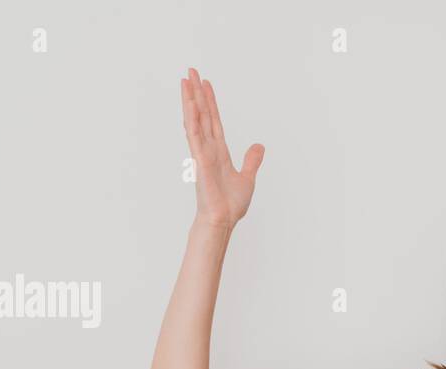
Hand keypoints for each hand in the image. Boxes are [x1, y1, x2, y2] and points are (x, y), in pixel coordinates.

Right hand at [180, 67, 263, 228]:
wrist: (223, 220)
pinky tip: (189, 103)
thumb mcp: (248, 177)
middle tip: (191, 71)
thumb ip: (251, 160)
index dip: (211, 102)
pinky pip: (194, 135)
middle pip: (202, 114)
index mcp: (219, 151)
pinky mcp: (199, 159)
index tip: (206, 84)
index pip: (214, 120)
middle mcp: (209, 148)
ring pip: (195, 120)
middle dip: (197, 93)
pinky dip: (192, 118)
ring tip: (186, 79)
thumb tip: (259, 146)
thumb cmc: (230, 204)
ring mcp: (202, 152)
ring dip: (190, 100)